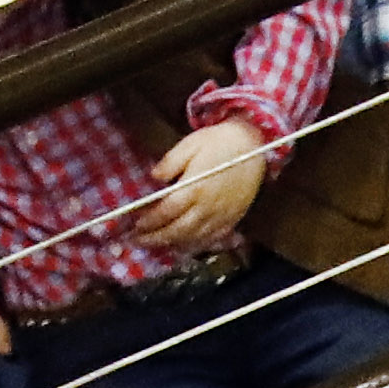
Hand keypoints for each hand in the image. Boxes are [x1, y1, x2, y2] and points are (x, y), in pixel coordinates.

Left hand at [129, 120, 267, 252]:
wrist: (253, 146)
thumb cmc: (219, 142)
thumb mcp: (190, 144)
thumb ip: (170, 162)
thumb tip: (154, 177)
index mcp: (194, 188)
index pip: (166, 212)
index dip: (149, 222)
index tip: (136, 226)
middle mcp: (208, 207)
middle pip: (178, 230)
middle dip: (156, 238)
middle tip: (138, 241)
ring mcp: (222, 216)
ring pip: (194, 238)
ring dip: (173, 244)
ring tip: (157, 245)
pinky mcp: (233, 219)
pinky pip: (212, 238)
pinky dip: (196, 245)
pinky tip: (184, 245)